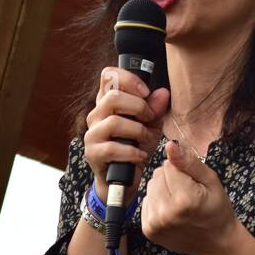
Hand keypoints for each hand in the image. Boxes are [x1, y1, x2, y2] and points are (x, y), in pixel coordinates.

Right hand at [82, 67, 169, 197]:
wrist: (125, 179)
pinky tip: (140, 154)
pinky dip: (132, 151)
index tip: (145, 92)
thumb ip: (155, 109)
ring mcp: (92, 134)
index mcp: (108, 102)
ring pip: (114, 122)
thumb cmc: (135, 147)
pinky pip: (113, 148)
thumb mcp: (151, 125)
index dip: (128, 79)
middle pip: (113, 97)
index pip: (108, 75)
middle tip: (149, 118)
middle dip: (138, 107)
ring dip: (137, 131)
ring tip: (145, 139)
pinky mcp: (92, 154)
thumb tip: (162, 93)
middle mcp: (96, 115)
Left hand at [141, 139, 239, 254]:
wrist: (215, 243)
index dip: (182, 170)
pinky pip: (146, 201)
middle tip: (188, 193)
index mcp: (184, 199)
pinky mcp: (148, 229)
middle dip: (171, 179)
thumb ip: (189, 162)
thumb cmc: (216, 210)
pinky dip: (157, 203)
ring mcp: (155, 223)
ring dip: (163, 190)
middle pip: (157, 175)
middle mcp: (166, 212)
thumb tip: (170, 146)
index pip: (168, 164)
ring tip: (179, 202)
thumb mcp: (211, 181)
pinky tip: (171, 211)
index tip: (193, 183)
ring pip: (150, 187)